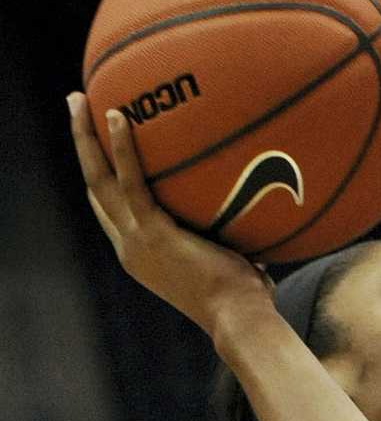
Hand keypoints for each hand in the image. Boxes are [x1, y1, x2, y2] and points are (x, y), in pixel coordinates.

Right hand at [68, 92, 270, 337]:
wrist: (241, 322)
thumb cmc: (247, 302)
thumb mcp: (233, 267)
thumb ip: (234, 243)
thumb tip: (264, 221)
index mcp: (141, 255)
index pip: (110, 210)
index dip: (101, 177)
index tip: (97, 148)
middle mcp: (129, 247)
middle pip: (94, 188)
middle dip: (82, 146)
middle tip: (77, 109)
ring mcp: (136, 240)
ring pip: (98, 179)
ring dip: (84, 137)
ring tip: (79, 99)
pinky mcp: (152, 233)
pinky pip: (131, 181)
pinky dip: (123, 148)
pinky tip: (120, 115)